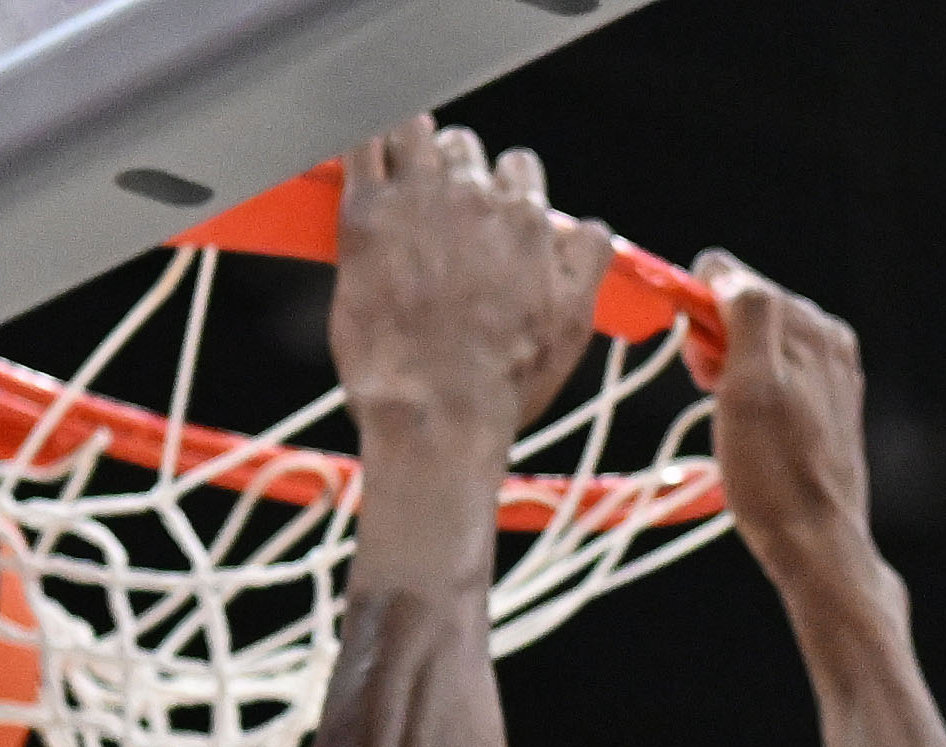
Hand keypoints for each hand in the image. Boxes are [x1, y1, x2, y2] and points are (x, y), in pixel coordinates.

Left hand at [331, 119, 614, 455]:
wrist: (436, 414)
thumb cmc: (502, 384)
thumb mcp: (571, 327)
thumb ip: (585, 263)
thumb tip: (587, 229)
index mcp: (528, 220)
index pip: (518, 168)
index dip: (500, 191)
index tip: (486, 216)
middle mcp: (476, 198)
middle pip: (465, 149)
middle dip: (453, 171)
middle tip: (436, 209)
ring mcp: (419, 200)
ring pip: (415, 133)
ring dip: (408, 146)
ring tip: (397, 170)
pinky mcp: (367, 214)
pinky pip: (361, 146)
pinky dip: (361, 145)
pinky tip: (359, 159)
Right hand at [695, 254, 880, 602]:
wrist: (819, 545)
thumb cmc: (775, 475)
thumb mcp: (749, 388)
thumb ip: (744, 315)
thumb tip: (722, 269)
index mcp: (812, 325)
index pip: (731, 279)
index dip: (698, 316)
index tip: (698, 367)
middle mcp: (827, 337)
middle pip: (742, 308)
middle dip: (713, 343)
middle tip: (711, 397)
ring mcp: (829, 370)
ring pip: (753, 342)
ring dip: (726, 370)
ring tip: (731, 420)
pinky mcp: (825, 403)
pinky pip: (771, 372)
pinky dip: (748, 391)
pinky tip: (749, 429)